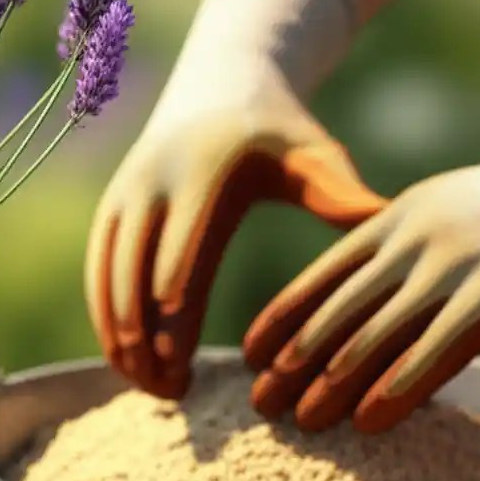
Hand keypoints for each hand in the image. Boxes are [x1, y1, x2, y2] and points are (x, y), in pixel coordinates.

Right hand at [86, 64, 384, 398]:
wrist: (218, 88)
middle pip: (135, 271)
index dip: (173, 305)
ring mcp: (122, 197)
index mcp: (201, 170)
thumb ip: (340, 192)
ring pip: (108, 278)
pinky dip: (105, 319)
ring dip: (119, 336)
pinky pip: (97, 273)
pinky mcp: (108, 212)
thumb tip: (382, 223)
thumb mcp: (312, 153)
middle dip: (143, 336)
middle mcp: (151, 182)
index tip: (177, 358)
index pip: (182, 247)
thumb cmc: (278, 133)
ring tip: (148, 387)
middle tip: (169, 392)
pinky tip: (126, 362)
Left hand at [245, 138, 479, 432]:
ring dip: (331, 386)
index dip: (283, 316)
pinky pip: (435, 350)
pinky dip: (395, 390)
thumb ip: (412, 250)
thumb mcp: (455, 214)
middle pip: (336, 310)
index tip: (250, 352)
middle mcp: (415, 238)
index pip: (324, 274)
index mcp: (400, 216)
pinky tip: (368, 422)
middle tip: (259, 404)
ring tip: (301, 423)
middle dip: (292, 361)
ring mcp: (455, 264)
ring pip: (374, 335)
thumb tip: (378, 297)